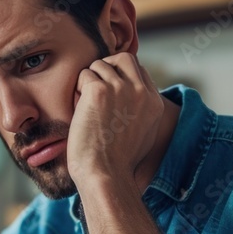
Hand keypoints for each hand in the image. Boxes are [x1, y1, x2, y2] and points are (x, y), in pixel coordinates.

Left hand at [67, 52, 163, 187]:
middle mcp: (140, 92)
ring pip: (100, 65)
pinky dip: (78, 89)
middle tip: (94, 84)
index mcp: (154, 102)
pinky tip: (79, 109)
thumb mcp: (144, 135)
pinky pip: (84, 76)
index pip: (139, 71)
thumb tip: (133, 98)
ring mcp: (120, 89)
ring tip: (85, 104)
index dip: (120, 76)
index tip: (109, 91)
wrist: (105, 174)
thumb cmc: (117, 163)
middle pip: (124, 58)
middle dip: (107, 66)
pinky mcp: (99, 91)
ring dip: (89, 81)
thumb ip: (141, 112)